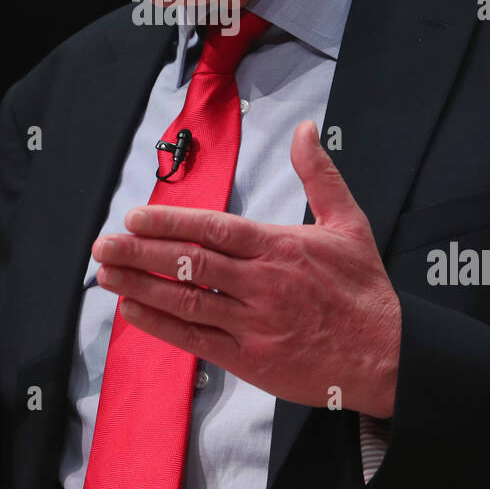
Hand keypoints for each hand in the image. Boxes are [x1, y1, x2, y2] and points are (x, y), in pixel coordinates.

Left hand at [92, 121, 401, 417]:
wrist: (386, 355)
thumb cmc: (364, 290)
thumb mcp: (350, 223)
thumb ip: (320, 174)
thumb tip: (305, 130)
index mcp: (279, 247)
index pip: (213, 229)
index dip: (169, 222)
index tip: (134, 216)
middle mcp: (261, 284)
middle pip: (189, 264)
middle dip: (140, 253)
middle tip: (103, 244)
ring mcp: (253, 323)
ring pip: (186, 300)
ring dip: (141, 286)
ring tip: (106, 274)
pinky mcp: (250, 358)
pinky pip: (197, 339)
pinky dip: (162, 326)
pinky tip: (134, 312)